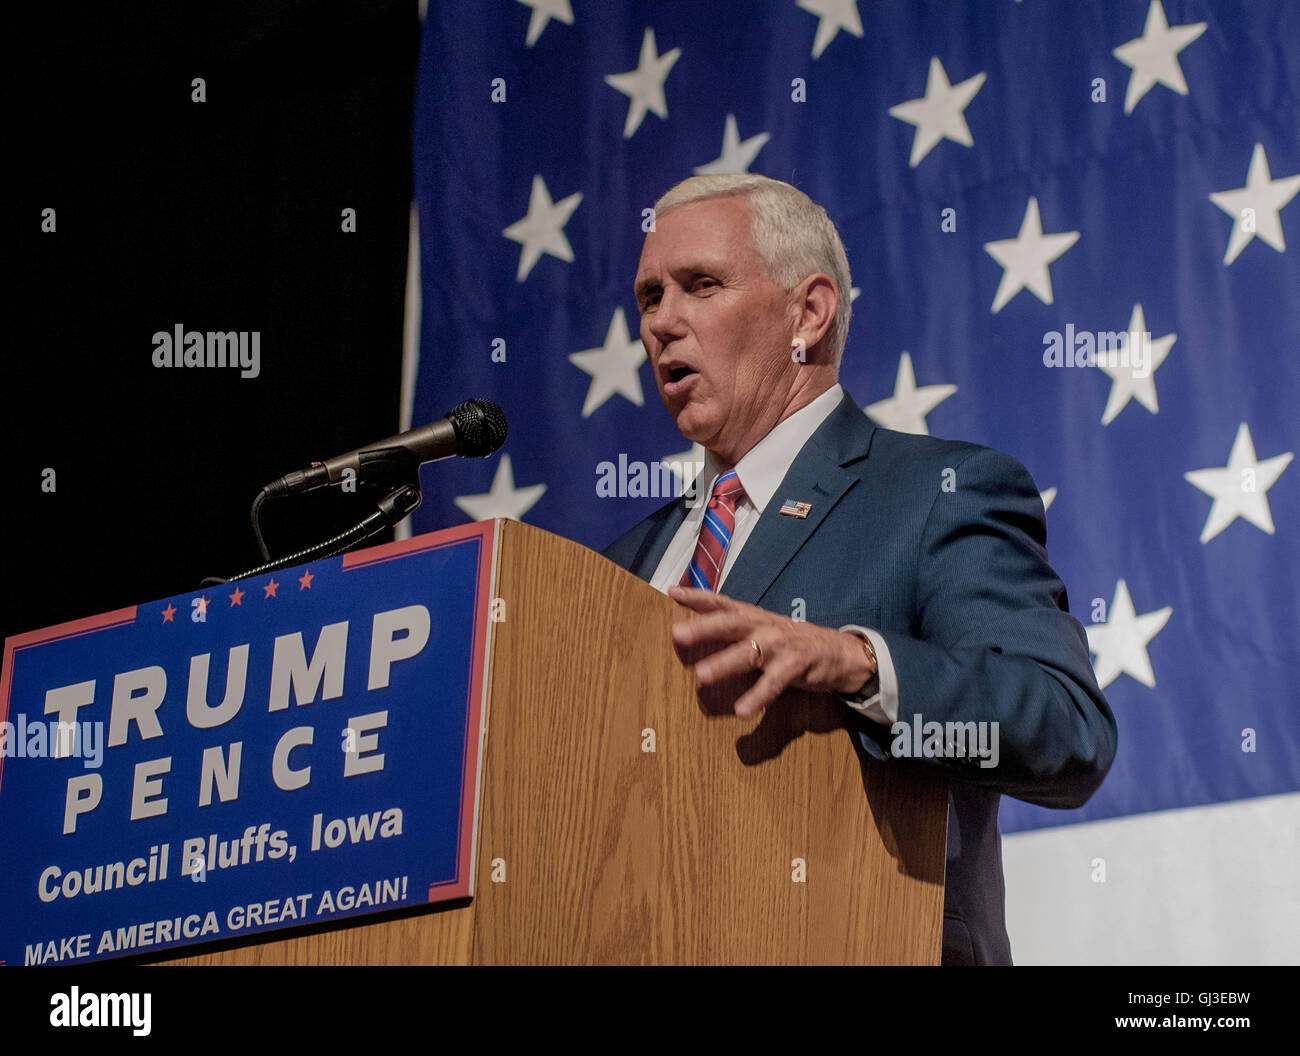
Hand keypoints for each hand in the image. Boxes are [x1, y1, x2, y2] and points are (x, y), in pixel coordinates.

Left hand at [667, 586, 876, 717]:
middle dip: (703, 628)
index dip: (698, 597)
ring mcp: (780, 644)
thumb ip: (731, 627)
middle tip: (677, 634)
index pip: (722, 603)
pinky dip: (758, 696)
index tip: (673, 592)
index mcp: (751, 616)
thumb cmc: (788, 641)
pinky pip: (774, 682)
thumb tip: (690, 626)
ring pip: (748, 652)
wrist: (837, 651)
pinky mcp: (796, 664)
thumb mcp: (759, 628)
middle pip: (729, 623)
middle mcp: (762, 625)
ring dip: (724, 663)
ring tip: (700, 676)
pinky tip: (742, 711)